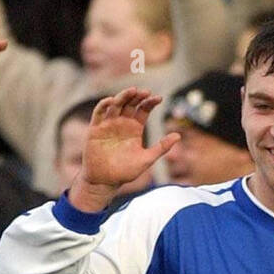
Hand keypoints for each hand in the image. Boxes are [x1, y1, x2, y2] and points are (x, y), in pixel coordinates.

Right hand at [70, 88, 178, 212]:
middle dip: (138, 96)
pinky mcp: (95, 129)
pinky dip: (104, 104)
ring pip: (116, 104)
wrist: (105, 182)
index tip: (159, 98)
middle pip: (130, 103)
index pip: (143, 109)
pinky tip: (112, 100)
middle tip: (145, 92)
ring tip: (132, 91)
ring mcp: (109, 124)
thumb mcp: (147, 159)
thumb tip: (178, 135)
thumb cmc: (125, 172)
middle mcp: (122, 123)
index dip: (150, 102)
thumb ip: (161, 147)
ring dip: (123, 96)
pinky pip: (99, 112)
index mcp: (135, 128)